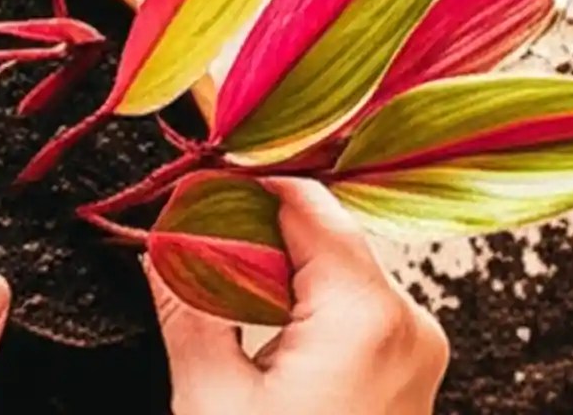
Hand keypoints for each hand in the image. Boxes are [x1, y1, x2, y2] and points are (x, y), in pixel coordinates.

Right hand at [148, 177, 448, 414]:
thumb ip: (185, 305)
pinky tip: (250, 310)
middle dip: (253, 224)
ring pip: (336, 268)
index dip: (246, 182)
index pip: (308, 203)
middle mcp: (408, 323)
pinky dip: (298, 296)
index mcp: (365, 317)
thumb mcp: (211, 396)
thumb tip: (158, 246)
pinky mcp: (404, 371)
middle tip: (188, 225)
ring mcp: (414, 350)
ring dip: (273, 261)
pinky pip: (350, 306)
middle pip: (325, 232)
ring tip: (210, 270)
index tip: (195, 179)